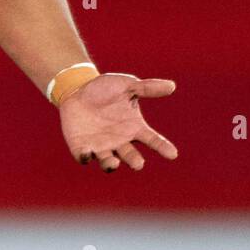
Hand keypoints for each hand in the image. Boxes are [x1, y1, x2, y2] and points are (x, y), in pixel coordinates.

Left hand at [59, 72, 177, 171]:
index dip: (162, 147)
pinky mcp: (81, 146)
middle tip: (138, 163)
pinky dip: (85, 157)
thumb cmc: (106, 89)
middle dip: (134, 161)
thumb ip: (146, 88)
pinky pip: (83, 156)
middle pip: (131, 156)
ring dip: (110, 164)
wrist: (77, 90)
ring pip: (108, 161)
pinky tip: (86, 154)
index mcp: (134, 128)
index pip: (153, 140)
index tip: (172, 154)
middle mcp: (120, 141)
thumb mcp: (126, 85)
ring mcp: (101, 145)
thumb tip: (171, 86)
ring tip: (114, 163)